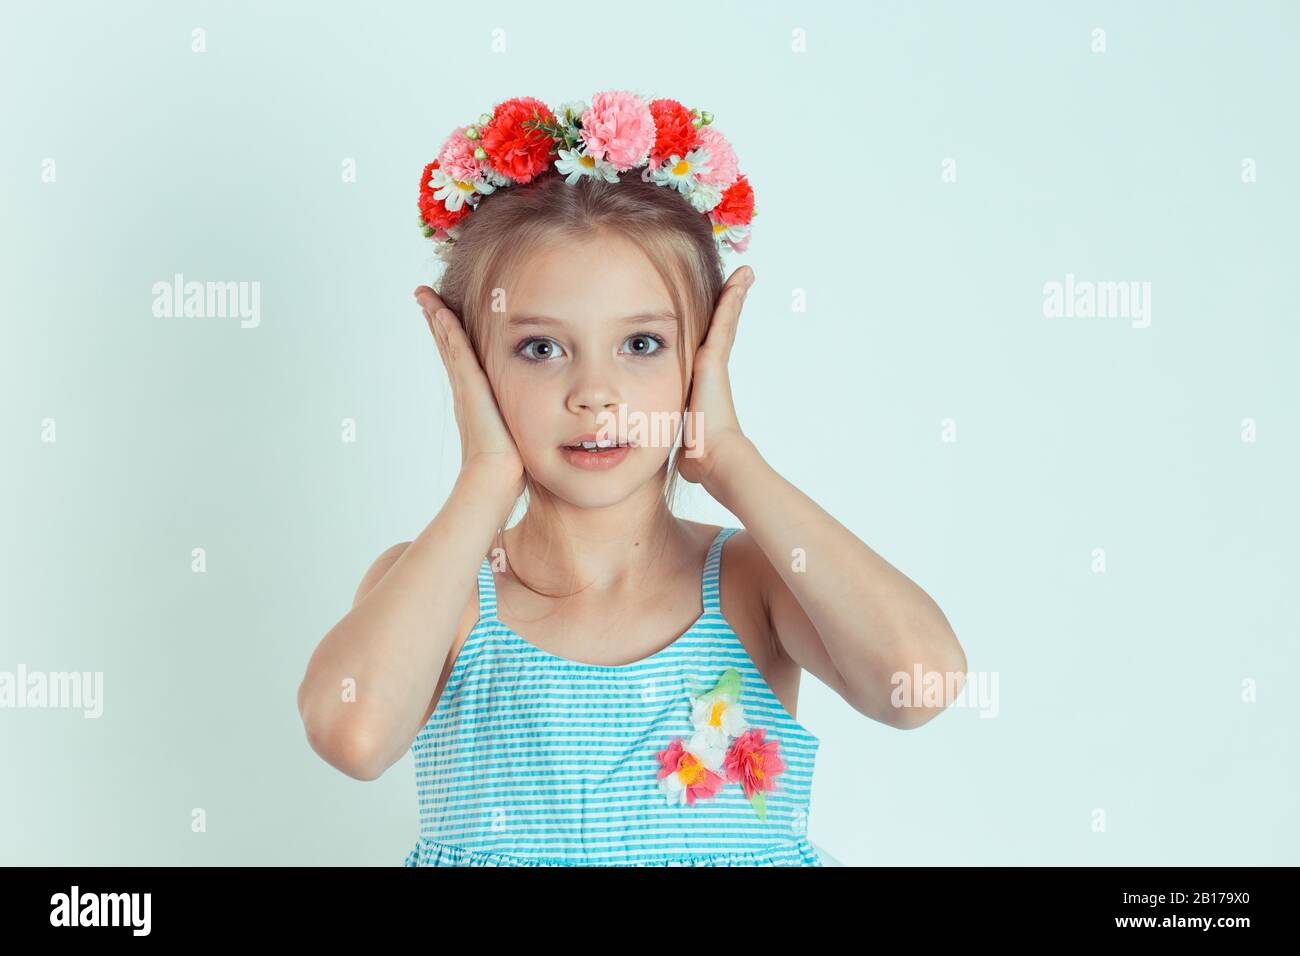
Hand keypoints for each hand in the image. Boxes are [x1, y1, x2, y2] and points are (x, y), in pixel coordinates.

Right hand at [414, 286, 524, 496]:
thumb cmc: (507, 465)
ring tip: (424, 296)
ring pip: (447, 342)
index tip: (441, 320)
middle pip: (447, 346)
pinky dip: (446, 327)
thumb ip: (516, 425)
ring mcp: (463, 384)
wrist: (495, 475)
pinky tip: (439, 309)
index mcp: (473, 399)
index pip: (459, 361)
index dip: (449, 340)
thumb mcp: (513, 435)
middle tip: (425, 300)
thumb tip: (527, 432)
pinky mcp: (468, 383)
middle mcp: (464, 389)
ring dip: (436, 317)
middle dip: (437, 322)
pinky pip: (455, 347)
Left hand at [677, 266, 756, 487]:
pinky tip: (741, 278)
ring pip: (725, 321)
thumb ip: (685, 440)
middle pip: (722, 330)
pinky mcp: (714, 358)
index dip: (716, 333)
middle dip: (731, 307)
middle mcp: (712, 371)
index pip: (709, 351)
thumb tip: (686, 461)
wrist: (712, 456)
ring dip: (735, 296)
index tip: (723, 318)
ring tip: (745, 274)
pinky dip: (732, 298)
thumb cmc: (699, 455)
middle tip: (741, 284)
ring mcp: (715, 363)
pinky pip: (724, 320)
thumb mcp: (686, 440)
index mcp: (703, 386)